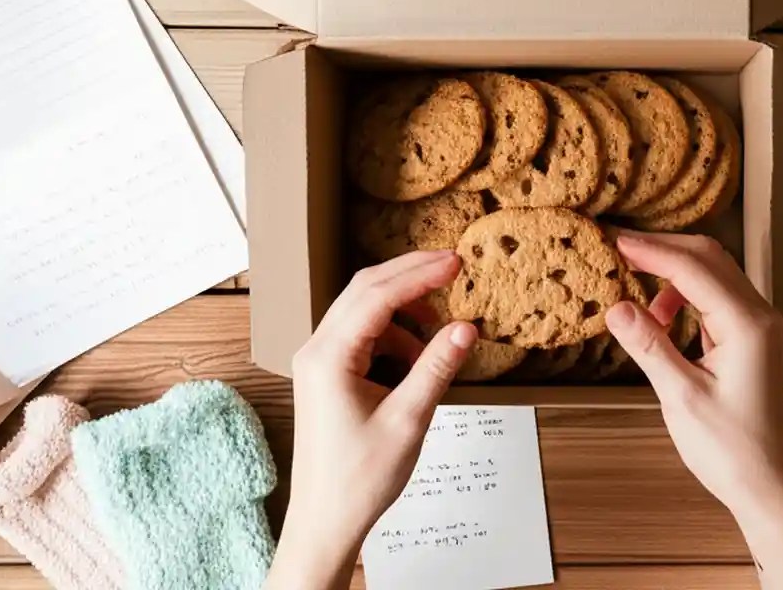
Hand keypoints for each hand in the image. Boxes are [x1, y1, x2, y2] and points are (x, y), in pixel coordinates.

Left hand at [267, 250, 475, 589]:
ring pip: (364, 311)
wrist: (326, 520)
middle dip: (410, 276)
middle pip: (364, 291)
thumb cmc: (359, 479)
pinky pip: (363, 336)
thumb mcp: (408, 421)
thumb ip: (436, 368)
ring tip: (440, 331)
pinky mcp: (328, 375)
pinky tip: (418, 359)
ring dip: (405, 310)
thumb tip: (465, 328)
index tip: (456, 262)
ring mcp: (319, 362)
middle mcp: (317, 351)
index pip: (377, 295)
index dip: (419, 273)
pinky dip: (394, 336)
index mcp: (328, 357)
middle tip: (453, 266)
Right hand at [606, 231, 782, 520]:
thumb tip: (615, 307)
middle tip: (619, 247)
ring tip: (632, 282)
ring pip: (713, 275)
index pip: (693, 268)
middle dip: (663, 248)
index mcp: (747, 324)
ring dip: (673, 271)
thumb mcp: (680, 396)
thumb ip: (649, 346)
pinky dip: (683, 296)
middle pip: (709, 258)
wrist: (766, 483)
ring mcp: (757, 326)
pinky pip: (714, 299)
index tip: (615, 241)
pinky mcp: (749, 339)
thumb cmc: (729, 448)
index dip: (652, 251)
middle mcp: (759, 315)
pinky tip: (658, 317)